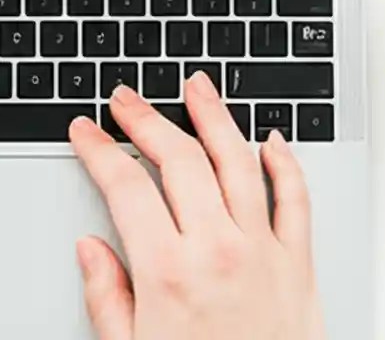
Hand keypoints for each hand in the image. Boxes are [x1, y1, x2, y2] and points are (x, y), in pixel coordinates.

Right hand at [69, 73, 323, 339]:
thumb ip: (107, 296)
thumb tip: (91, 248)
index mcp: (167, 272)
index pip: (125, 186)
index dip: (99, 150)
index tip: (85, 131)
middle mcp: (218, 251)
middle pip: (179, 160)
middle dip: (145, 119)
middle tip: (126, 100)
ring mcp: (264, 253)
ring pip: (238, 162)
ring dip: (214, 117)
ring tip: (197, 88)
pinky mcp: (299, 265)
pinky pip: (295, 199)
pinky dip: (284, 164)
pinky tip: (269, 141)